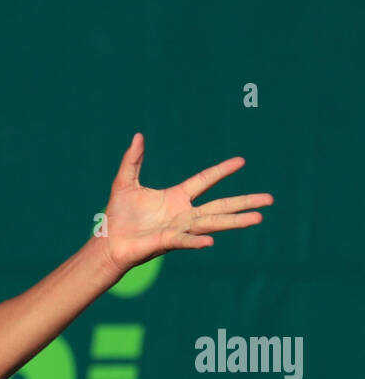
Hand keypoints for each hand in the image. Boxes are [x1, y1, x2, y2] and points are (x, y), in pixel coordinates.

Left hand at [100, 133, 273, 272]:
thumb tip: (138, 136)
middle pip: (220, 206)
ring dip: (234, 221)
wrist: (109, 242)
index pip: (205, 180)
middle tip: (269, 200)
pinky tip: (211, 241)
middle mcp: (183, 214)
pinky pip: (184, 240)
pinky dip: (196, 240)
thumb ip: (133, 160)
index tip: (241, 161)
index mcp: (176, 197)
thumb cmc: (118, 216)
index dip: (222, 170)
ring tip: (258, 219)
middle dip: (245, 202)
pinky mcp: (166, 242)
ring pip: (212, 223)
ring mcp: (178, 229)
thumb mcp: (125, 182)